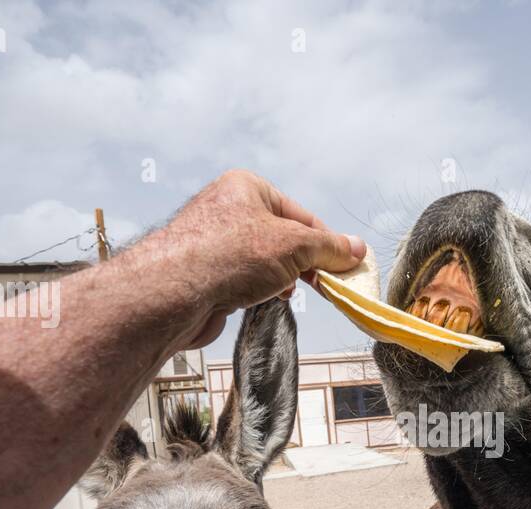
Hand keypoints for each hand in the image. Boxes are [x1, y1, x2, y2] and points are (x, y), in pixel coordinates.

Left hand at [133, 170, 365, 348]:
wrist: (173, 294)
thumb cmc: (230, 256)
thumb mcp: (294, 246)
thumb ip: (328, 248)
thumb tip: (356, 249)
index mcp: (247, 188)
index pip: (301, 215)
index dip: (327, 242)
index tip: (347, 266)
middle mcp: (228, 209)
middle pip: (284, 238)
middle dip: (305, 263)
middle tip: (325, 284)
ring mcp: (216, 243)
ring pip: (266, 261)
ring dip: (282, 278)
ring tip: (286, 290)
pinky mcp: (208, 273)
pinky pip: (246, 279)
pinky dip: (260, 289)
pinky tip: (265, 299)